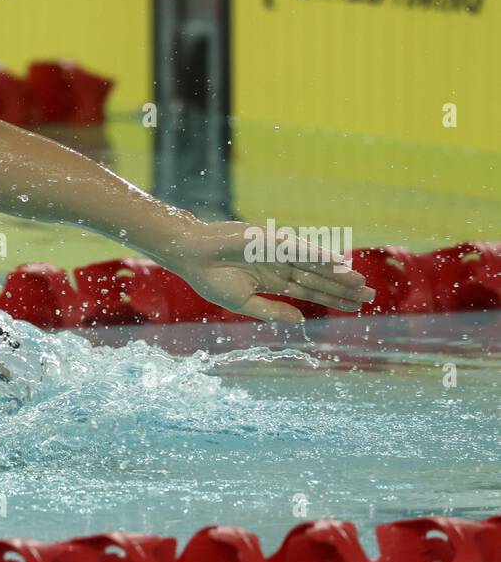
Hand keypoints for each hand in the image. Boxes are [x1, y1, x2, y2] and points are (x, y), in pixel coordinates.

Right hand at [153, 221, 374, 322]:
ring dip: (338, 274)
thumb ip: (271, 311)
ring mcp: (279, 253)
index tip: (354, 308)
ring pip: (316, 266)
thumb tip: (301, 320)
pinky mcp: (274, 241)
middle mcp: (281, 266)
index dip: (332, 300)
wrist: (192, 256)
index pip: (309, 292)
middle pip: (319, 279)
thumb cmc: (210, 279)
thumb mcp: (242, 303)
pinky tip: (340, 264)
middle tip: (370, 297)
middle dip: (343, 289)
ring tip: (362, 284)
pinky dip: (321, 257)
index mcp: (273, 282)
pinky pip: (302, 250)